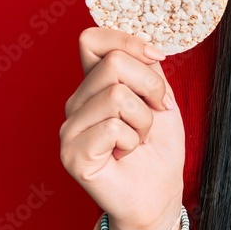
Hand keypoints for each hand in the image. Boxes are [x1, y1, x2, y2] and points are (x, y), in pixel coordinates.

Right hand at [59, 28, 185, 229]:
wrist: (160, 190)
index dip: (128, 41)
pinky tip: (126, 154)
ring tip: (138, 138)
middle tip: (157, 112)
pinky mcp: (72, 154)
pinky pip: (112, 127)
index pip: (92, 39)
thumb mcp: (159, 96)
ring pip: (117, 95)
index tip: (157, 59)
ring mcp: (70, 128)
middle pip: (114, 63)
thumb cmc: (159, 146)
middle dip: (151, 86)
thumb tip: (144, 46)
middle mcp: (76, 102)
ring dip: (144, 119)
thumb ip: (146, 68)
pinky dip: (132, 140)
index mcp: (94, 84)